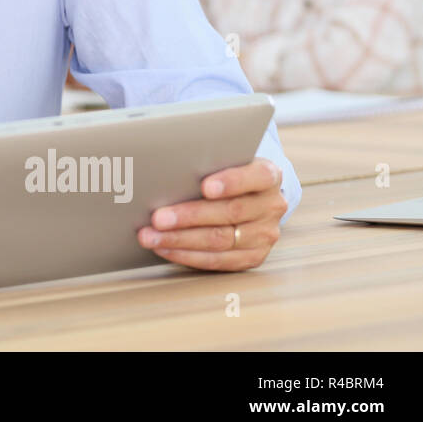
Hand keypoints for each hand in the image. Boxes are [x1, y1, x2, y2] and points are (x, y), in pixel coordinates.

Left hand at [137, 157, 286, 270]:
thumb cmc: (225, 174)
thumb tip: (164, 170)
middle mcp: (271, 206)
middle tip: (158, 218)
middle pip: (230, 213)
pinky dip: (187, 255)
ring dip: (180, 240)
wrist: (248, 196)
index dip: (231, 182)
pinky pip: (218, 260)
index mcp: (268, 175)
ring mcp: (265, 234)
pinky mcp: (254, 256)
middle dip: (189, 216)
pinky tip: (165, 249)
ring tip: (151, 236)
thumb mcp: (223, 161)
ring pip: (220, 239)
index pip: (255, 177)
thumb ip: (206, 164)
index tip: (205, 187)